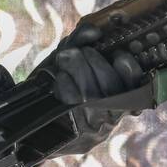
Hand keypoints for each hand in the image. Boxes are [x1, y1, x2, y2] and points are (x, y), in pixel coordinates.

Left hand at [37, 17, 145, 153]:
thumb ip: (80, 41)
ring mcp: (95, 127)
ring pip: (93, 96)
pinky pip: (74, 107)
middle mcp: (112, 114)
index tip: (119, 54)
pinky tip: (59, 78)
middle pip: (112, 88)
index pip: (135, 86)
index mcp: (118, 97)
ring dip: (79, 71)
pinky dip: (66, 87)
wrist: (31, 118)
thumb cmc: (58, 83)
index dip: (130, 71)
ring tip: (64, 57)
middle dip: (96, 64)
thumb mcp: (70, 59)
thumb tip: (93, 31)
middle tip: (79, 51)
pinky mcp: (77, 135)